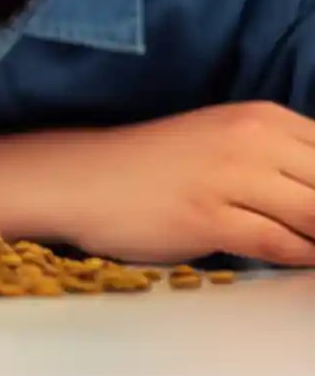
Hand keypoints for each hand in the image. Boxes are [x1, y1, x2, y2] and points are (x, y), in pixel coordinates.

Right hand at [61, 101, 314, 264]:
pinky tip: (298, 258)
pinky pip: (281, 243)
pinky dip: (301, 256)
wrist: (83, 178)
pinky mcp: (209, 216)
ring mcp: (229, 176)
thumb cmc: (153, 167)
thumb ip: (280, 159)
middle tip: (314, 227)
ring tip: (311, 244)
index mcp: (262, 117)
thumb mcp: (225, 142)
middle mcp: (251, 138)